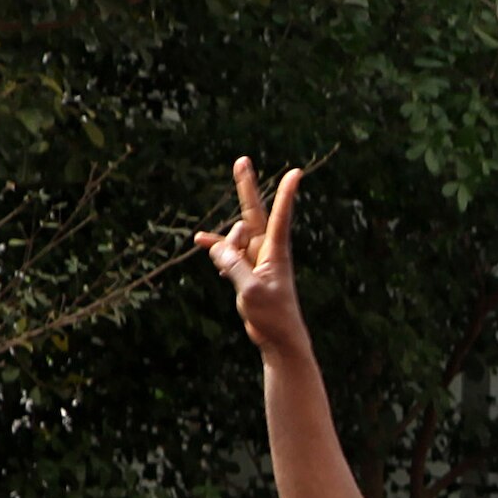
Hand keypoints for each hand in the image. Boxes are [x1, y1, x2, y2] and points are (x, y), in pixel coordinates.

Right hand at [201, 157, 315, 359]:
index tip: (296, 172)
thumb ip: (234, 267)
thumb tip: (217, 249)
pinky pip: (227, 253)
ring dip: (225, 248)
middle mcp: (267, 249)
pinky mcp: (246, 270)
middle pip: (253, 212)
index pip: (280, 216)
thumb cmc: (273, 315)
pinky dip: (217, 250)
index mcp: (276, 251)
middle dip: (246, 186)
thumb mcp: (251, 290)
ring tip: (229, 271)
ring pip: (233, 239)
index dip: (286, 194)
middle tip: (242, 160)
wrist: (278, 337)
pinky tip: (201, 241)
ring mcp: (255, 258)